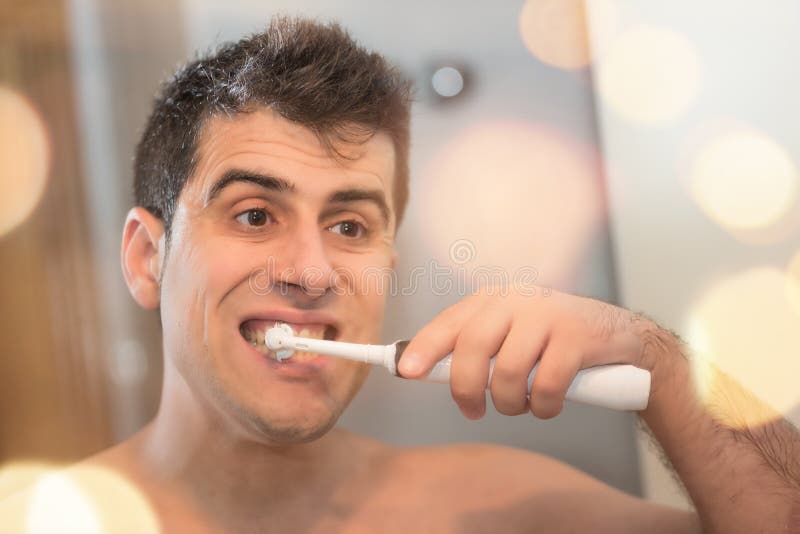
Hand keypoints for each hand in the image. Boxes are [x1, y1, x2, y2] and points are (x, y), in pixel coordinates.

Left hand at [397, 285, 657, 418]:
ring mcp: (548, 316)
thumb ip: (476, 348)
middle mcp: (516, 301)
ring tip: (520, 406)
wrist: (621, 338)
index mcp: (494, 300)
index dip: (424, 348)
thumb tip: (426, 372)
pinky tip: (548, 405)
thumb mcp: (511, 334)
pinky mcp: (577, 337)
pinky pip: (546, 386)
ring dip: (509, 403)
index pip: (449, 323)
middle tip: (473, 411)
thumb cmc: (554, 342)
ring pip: (508, 373)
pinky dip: (543, 407)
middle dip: (466, 388)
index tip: (406, 371)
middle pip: (472, 348)